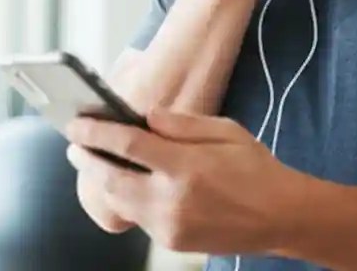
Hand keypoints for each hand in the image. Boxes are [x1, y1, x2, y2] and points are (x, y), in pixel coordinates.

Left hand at [64, 109, 306, 254]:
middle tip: (75, 144)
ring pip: (120, 202)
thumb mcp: (225, 131)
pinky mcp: (171, 241)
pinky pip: (138, 217)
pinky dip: (128, 198)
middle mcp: (173, 200)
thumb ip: (182, 123)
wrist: (281, 217)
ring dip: (104, 180)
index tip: (76, 123)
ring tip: (95, 161)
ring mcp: (170, 225)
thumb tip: (146, 115)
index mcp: (187, 167)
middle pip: (112, 179)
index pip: (127, 145)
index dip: (96, 133)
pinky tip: (128, 183)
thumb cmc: (256, 169)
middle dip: (88, 160)